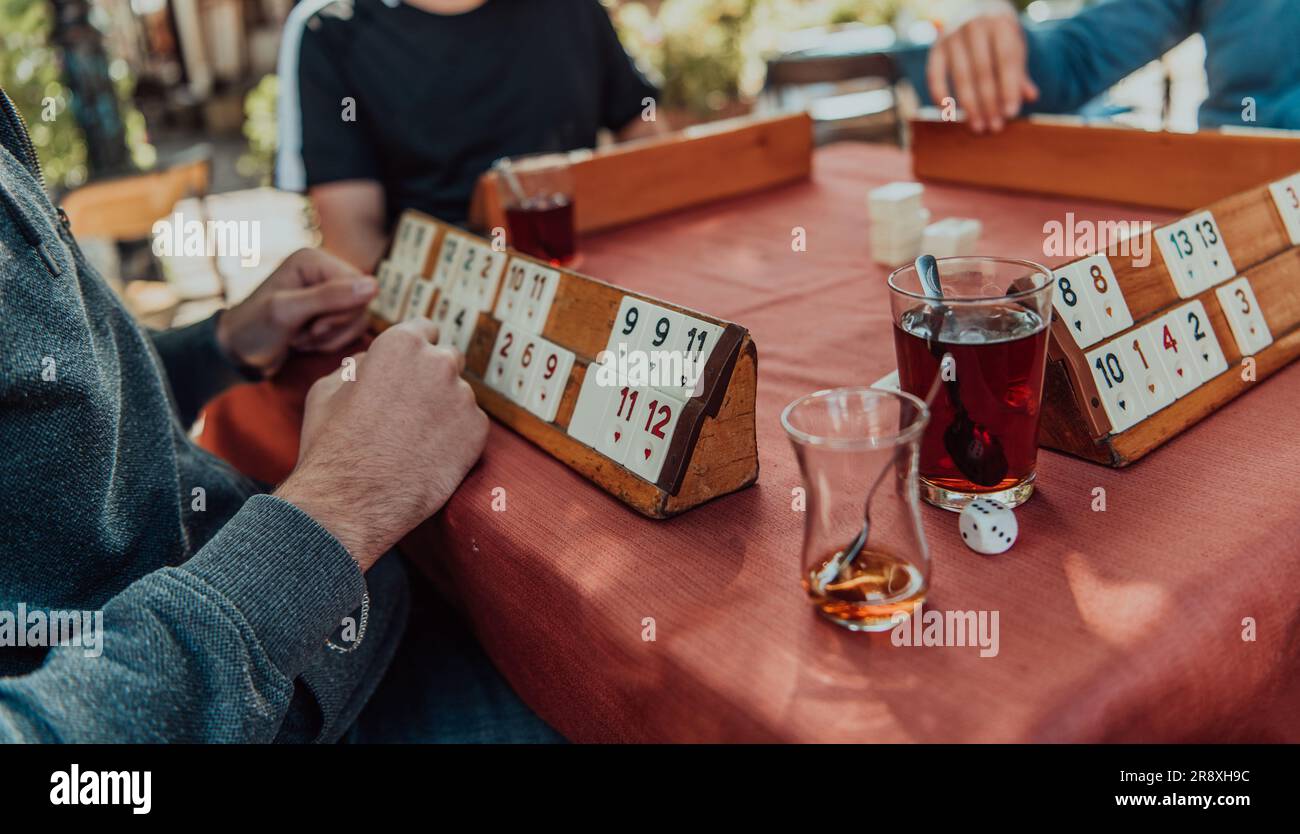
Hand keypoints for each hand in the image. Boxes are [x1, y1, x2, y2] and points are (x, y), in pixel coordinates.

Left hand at [216, 248, 377, 375]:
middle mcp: (324, 270)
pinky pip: (351, 329)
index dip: (340, 313)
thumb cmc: (254, 328)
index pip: (359, 286)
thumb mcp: (289, 311)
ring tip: (300, 338)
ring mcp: (328, 291)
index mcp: (314, 259)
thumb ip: (330, 297)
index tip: (309, 324)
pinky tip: (306, 341)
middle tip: (302, 332)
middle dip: (333, 327)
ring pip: (358, 319)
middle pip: (361, 303)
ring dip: (330, 337)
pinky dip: (331, 342)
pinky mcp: (329, 310)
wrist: (238, 352)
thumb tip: (375, 286)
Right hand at [275, 319, 489, 570]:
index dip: (414, 349)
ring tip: (415, 439)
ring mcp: (463, 397)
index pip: (423, 328)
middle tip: (412, 407)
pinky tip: (430, 455)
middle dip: (432, 377)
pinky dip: (456, 437)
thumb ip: (360, 363)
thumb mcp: (328, 388)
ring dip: (445, 409)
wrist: (352, 500)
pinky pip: (471, 425)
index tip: (410, 367)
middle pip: (447, 359)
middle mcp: (439, 362)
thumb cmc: (332, 444)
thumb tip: (374, 360)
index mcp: (402, 343)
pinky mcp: (477, 432)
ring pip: (459, 395)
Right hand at [927, 4, 1038, 132]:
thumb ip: (1019, 72)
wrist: (974, 7)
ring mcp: (952, 36)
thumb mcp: (1013, 46)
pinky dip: (940, 95)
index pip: (1006, 61)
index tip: (1011, 114)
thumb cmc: (999, 34)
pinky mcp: (935, 47)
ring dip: (969, 106)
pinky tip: (948, 114)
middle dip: (989, 102)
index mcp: (1000, 23)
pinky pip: (934, 75)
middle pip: (983, 72)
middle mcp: (975, 26)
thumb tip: (1030, 97)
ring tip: (977, 127)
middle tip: (994, 127)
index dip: (1009, 89)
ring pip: (961, 77)